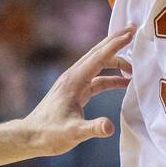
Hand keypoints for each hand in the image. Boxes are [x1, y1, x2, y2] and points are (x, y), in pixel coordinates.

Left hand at [22, 26, 134, 155]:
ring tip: (135, 66)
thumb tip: (109, 127)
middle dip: (115, 40)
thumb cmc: (49, 134)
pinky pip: (97, 79)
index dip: (116, 45)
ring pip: (98, 65)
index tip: (131, 33)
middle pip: (98, 53)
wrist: (30, 136)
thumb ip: (92, 128)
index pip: (99, 57)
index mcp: (74, 80)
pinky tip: (124, 83)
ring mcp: (74, 83)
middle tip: (133, 29)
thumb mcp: (73, 132)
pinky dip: (111, 77)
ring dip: (115, 61)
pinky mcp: (75, 92)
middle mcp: (74, 76)